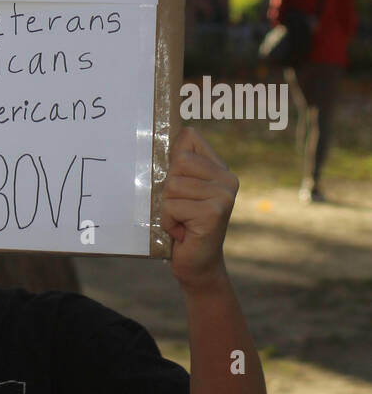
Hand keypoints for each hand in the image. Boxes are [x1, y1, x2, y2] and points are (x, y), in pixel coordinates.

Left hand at [161, 127, 237, 290]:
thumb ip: (178, 164)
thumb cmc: (182, 223)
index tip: (178, 182)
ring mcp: (223, 196)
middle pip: (177, 163)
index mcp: (220, 169)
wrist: (197, 264)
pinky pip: (171, 206)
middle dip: (168, 189)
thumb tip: (171, 129)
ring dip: (166, 209)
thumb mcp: (180, 189)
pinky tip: (182, 232)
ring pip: (171, 186)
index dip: (173, 157)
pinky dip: (167, 222)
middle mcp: (227, 179)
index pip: (189, 137)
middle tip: (179, 208)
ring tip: (180, 221)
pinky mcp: (214, 212)